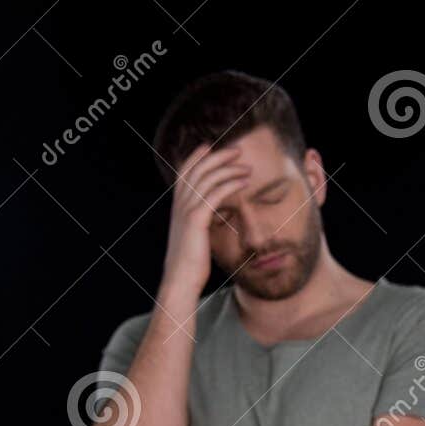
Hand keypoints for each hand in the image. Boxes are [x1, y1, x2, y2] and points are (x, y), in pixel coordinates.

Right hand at [161, 144, 247, 298]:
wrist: (180, 279)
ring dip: (228, 168)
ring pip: (208, 178)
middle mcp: (180, 204)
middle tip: (237, 150)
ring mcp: (186, 210)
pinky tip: (244, 181)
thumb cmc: (190, 262)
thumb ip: (197, 221)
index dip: (196, 157)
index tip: (209, 146)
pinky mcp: (196, 220)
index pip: (184, 172)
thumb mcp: (192, 236)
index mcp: (178, 206)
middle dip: (217, 156)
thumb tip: (207, 216)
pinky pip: (215, 194)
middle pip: (198, 169)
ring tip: (246, 166)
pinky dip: (230, 183)